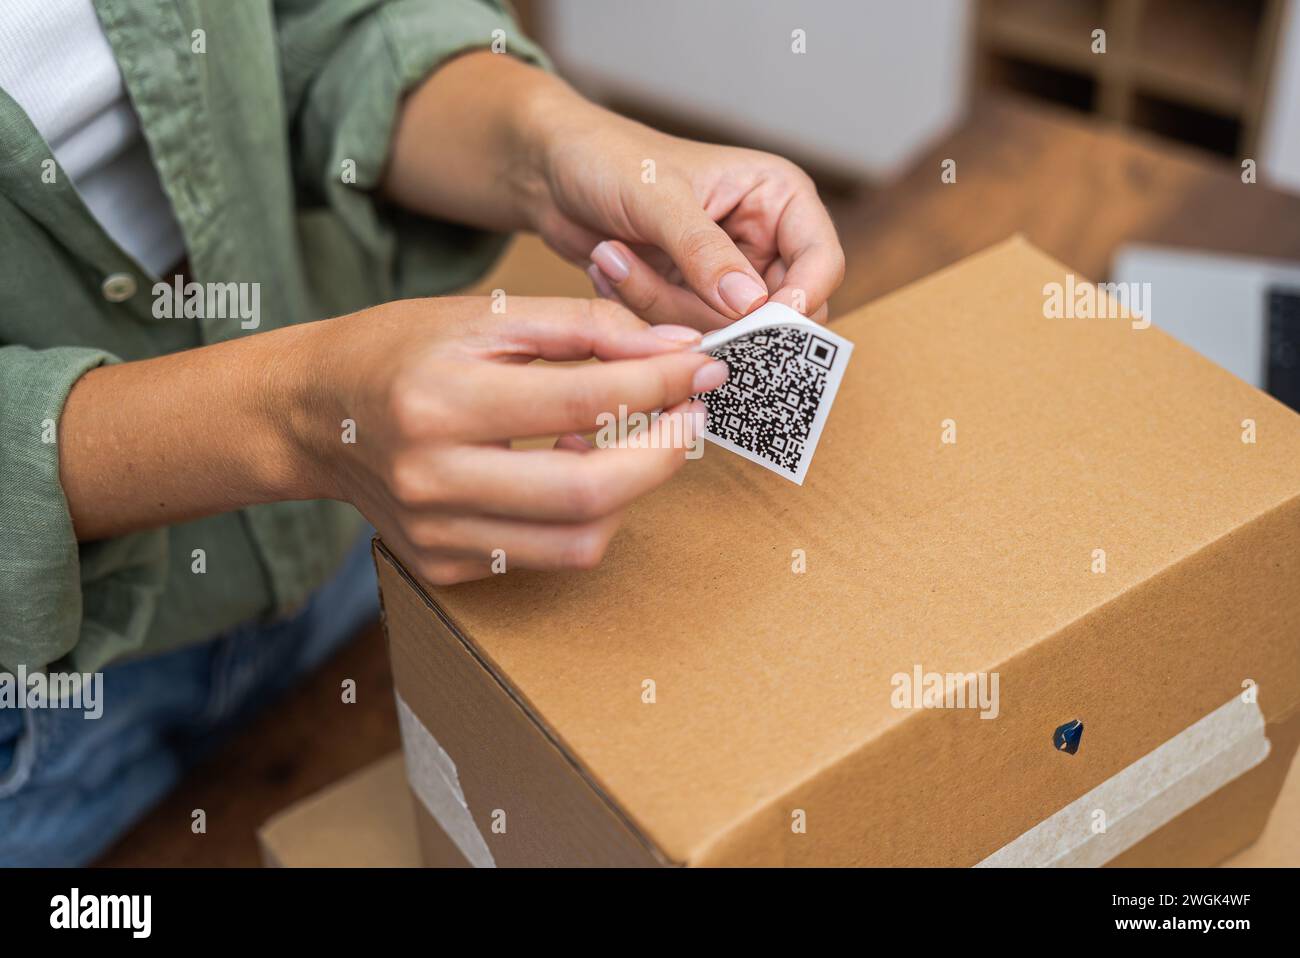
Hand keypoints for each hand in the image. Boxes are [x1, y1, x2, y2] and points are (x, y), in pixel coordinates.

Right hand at [295, 297, 723, 584]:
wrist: (313, 415)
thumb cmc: (399, 351)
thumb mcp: (485, 316)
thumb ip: (585, 326)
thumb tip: (675, 347)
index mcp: (440, 401)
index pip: (585, 401)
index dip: (662, 386)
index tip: (704, 368)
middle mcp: (433, 478)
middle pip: (590, 492)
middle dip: (666, 453)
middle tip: (693, 416)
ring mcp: (436, 534)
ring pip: (577, 541)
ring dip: (631, 492)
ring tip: (634, 441)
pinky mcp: (443, 566)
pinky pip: (543, 556)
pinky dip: (582, 516)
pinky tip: (575, 468)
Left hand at [383, 54, 843, 332]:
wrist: (551, 174)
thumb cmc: (608, 160)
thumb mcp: (659, 199)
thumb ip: (705, 251)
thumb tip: (751, 306)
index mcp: (779, 199)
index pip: (822, 264)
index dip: (798, 303)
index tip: (753, 324)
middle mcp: (765, 242)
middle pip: (774, 316)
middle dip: (709, 311)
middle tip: (657, 280)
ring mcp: (727, 279)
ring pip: (722, 333)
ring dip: (661, 307)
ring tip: (615, 257)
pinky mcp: (690, 305)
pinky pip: (682, 337)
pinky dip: (643, 313)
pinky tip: (614, 269)